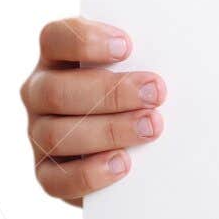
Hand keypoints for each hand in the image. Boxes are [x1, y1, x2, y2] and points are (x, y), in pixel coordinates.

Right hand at [21, 18, 165, 204]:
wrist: (130, 129)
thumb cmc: (137, 79)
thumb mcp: (138, 58)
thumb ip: (144, 52)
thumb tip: (180, 51)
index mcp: (57, 55)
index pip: (55, 38)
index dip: (86, 41)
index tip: (128, 46)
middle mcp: (40, 91)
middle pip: (57, 91)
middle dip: (111, 92)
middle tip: (156, 92)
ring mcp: (38, 132)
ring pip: (56, 134)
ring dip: (109, 131)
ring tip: (151, 127)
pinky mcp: (46, 171)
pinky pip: (56, 179)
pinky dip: (89, 174)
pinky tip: (123, 163)